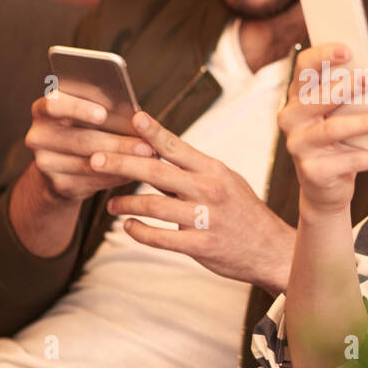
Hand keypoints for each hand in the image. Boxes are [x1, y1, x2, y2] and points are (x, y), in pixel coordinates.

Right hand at [24, 91, 154, 201]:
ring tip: (148, 158)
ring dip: (123, 161)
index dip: (78, 108)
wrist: (60, 163)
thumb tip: (137, 117)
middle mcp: (38, 136)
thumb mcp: (88, 113)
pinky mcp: (58, 185)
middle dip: (117, 143)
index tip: (103, 113)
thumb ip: (105, 109)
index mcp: (43, 110)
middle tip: (146, 145)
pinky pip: (93, 181)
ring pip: (89, 163)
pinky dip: (117, 176)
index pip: (54, 106)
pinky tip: (135, 171)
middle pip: (80, 139)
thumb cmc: (83, 127)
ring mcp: (45, 163)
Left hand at [98, 111, 295, 292]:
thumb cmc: (244, 213)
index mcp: (214, 170)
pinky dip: (139, 231)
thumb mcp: (227, 181)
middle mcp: (209, 190)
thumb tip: (155, 154)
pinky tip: (129, 227)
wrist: (272, 249)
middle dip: (122, 164)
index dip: (154, 132)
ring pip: (153, 206)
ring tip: (111, 205)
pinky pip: (161, 238)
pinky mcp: (201, 246)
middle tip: (95, 159)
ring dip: (126, 204)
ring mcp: (205, 219)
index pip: (177, 146)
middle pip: (156, 173)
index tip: (134, 118)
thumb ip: (193, 170)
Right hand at [279, 43, 367, 215]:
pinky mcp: (312, 171)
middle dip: (345, 87)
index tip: (347, 50)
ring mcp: (298, 146)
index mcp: (298, 97)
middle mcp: (291, 118)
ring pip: (332, 129)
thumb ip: (350, 98)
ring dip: (364, 123)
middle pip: (317, 98)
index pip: (304, 68)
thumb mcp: (341, 115)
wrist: (325, 188)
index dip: (322, 56)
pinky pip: (350, 161)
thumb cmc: (337, 142)